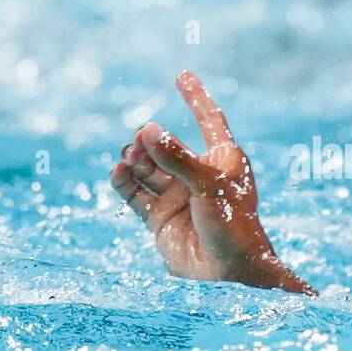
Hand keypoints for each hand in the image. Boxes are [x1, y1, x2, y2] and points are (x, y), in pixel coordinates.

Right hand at [111, 72, 313, 293]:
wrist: (230, 275)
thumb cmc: (234, 225)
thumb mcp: (208, 185)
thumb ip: (176, 157)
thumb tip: (146, 129)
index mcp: (223, 160)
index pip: (209, 120)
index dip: (195, 97)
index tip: (182, 75)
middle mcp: (199, 176)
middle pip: (167, 146)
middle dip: (152, 140)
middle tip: (141, 140)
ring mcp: (178, 197)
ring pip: (148, 168)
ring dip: (136, 159)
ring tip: (129, 157)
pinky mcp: (161, 219)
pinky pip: (136, 194)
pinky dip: (124, 181)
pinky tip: (117, 172)